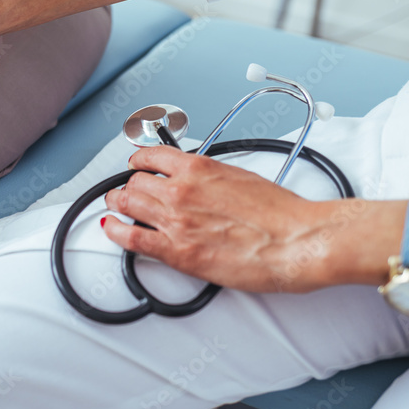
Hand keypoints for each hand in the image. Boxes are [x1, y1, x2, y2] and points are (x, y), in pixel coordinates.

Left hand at [101, 147, 338, 293]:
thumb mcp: (241, 176)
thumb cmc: (281, 213)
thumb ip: (212, 178)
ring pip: (128, 206)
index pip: (151, 156)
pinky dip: (116, 233)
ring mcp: (175, 221)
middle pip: (135, 183)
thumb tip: (201, 182)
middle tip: (126, 191)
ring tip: (116, 207)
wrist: (296, 241)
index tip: (137, 165)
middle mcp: (181, 190)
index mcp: (198, 168)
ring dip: (119, 205)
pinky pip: (132, 240)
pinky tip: (112, 230)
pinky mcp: (177, 252)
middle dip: (129, 186)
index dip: (139, 162)